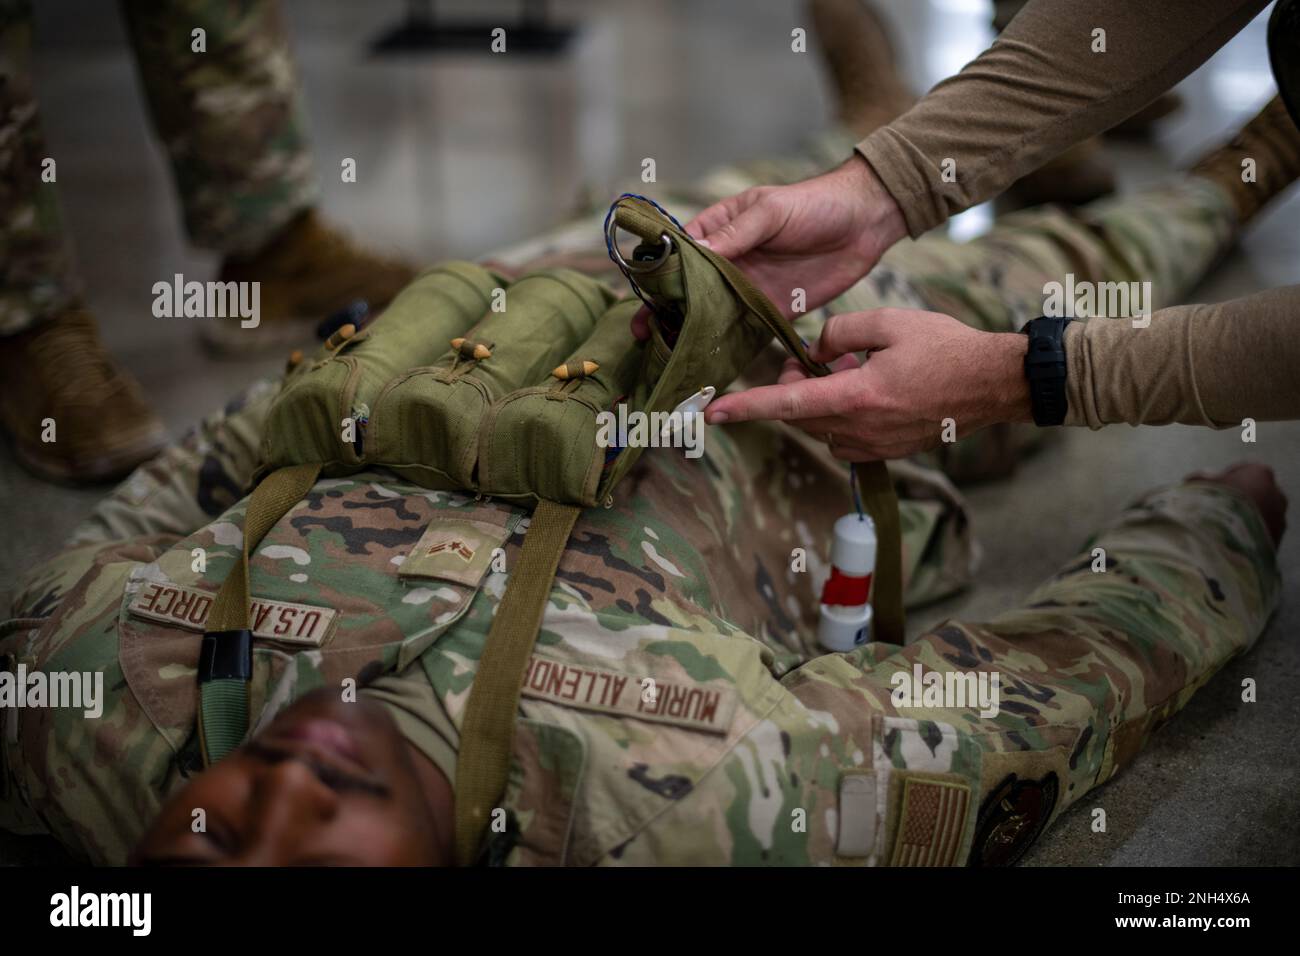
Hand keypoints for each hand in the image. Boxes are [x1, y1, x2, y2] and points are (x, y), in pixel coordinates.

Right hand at [630, 155, 907, 339]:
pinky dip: (725, 348)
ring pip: (709, 316)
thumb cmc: (815, 203)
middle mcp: (728, 263)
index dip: (657, 275)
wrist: (866, 222)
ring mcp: (747, 289)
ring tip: (667, 357)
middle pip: (686, 291)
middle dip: (664, 312)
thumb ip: (735, 235)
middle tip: (644, 336)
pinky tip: (706, 365)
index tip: (641, 297)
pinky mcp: (771, 310)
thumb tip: (695, 255)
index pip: (677, 255)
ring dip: (689, 334)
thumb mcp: (770, 211)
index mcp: (719, 230)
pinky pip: (742, 332)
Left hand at [703, 308, 1032, 459]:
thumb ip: (841, 332)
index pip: (787, 404)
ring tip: (848, 372)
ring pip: (819, 428)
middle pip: (799, 415)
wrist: (992, 384)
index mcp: (859, 396)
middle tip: (810, 361)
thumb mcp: (890, 323)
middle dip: (791, 390)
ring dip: (817, 402)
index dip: (746, 408)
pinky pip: (843, 437)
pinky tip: (864, 391)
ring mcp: (874, 446)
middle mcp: (861, 428)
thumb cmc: (946, 347)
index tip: (712, 414)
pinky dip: (838, 415)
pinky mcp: (886, 453)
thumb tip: (814, 352)